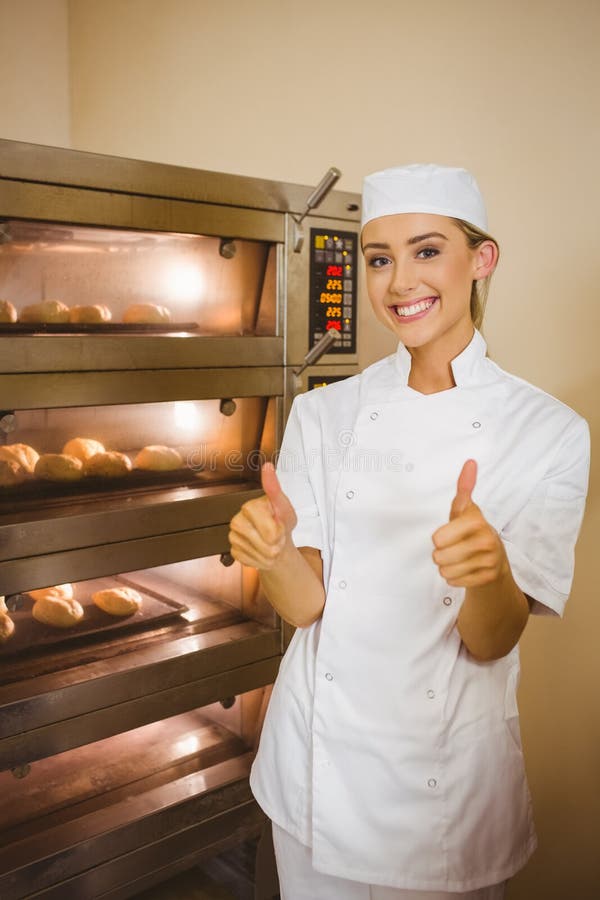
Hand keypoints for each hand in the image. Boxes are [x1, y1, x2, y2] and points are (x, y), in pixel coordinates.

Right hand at [228, 463, 297, 569]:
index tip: (279, 526)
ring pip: (256, 552)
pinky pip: (249, 559)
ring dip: (268, 553)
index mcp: (250, 506)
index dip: (277, 531)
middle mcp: (238, 519)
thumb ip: (274, 489)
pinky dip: (260, 559)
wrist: (277, 543)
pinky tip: (261, 552)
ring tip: (270, 544)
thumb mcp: (284, 507)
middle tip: (276, 537)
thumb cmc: (281, 524)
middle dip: (275, 544)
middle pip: (262, 541)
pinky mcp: (233, 550)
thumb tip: (268, 467)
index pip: (267, 527)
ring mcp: (234, 536)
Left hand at [431, 460, 507, 587]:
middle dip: (441, 554)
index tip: (450, 534)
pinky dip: (456, 578)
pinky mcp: (489, 578)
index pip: (437, 539)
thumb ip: (464, 488)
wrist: (496, 560)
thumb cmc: (472, 531)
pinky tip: (466, 570)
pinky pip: (454, 582)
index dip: (439, 538)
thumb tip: (470, 462)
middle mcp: (486, 540)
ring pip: (445, 571)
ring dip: (447, 567)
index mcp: (477, 521)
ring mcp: (490, 561)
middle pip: (439, 557)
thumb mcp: (465, 509)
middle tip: (455, 548)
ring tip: (460, 559)